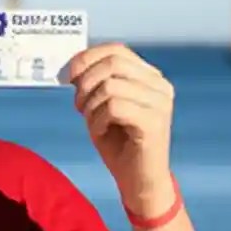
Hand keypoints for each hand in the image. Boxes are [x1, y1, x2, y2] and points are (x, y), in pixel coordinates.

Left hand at [67, 43, 175, 214]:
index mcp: (149, 77)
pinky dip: (97, 121)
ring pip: (110, 86)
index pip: (117, 50)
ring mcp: (160, 103)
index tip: (70, 75)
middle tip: (79, 106)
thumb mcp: (100, 106)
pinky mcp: (154, 122)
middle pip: (112, 64)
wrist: (138, 180)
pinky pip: (113, 107)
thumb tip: (72, 66)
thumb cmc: (118, 143)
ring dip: (90, 106)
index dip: (88, 57)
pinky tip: (100, 133)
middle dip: (85, 83)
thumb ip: (92, 84)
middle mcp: (160, 86)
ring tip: (93, 123)